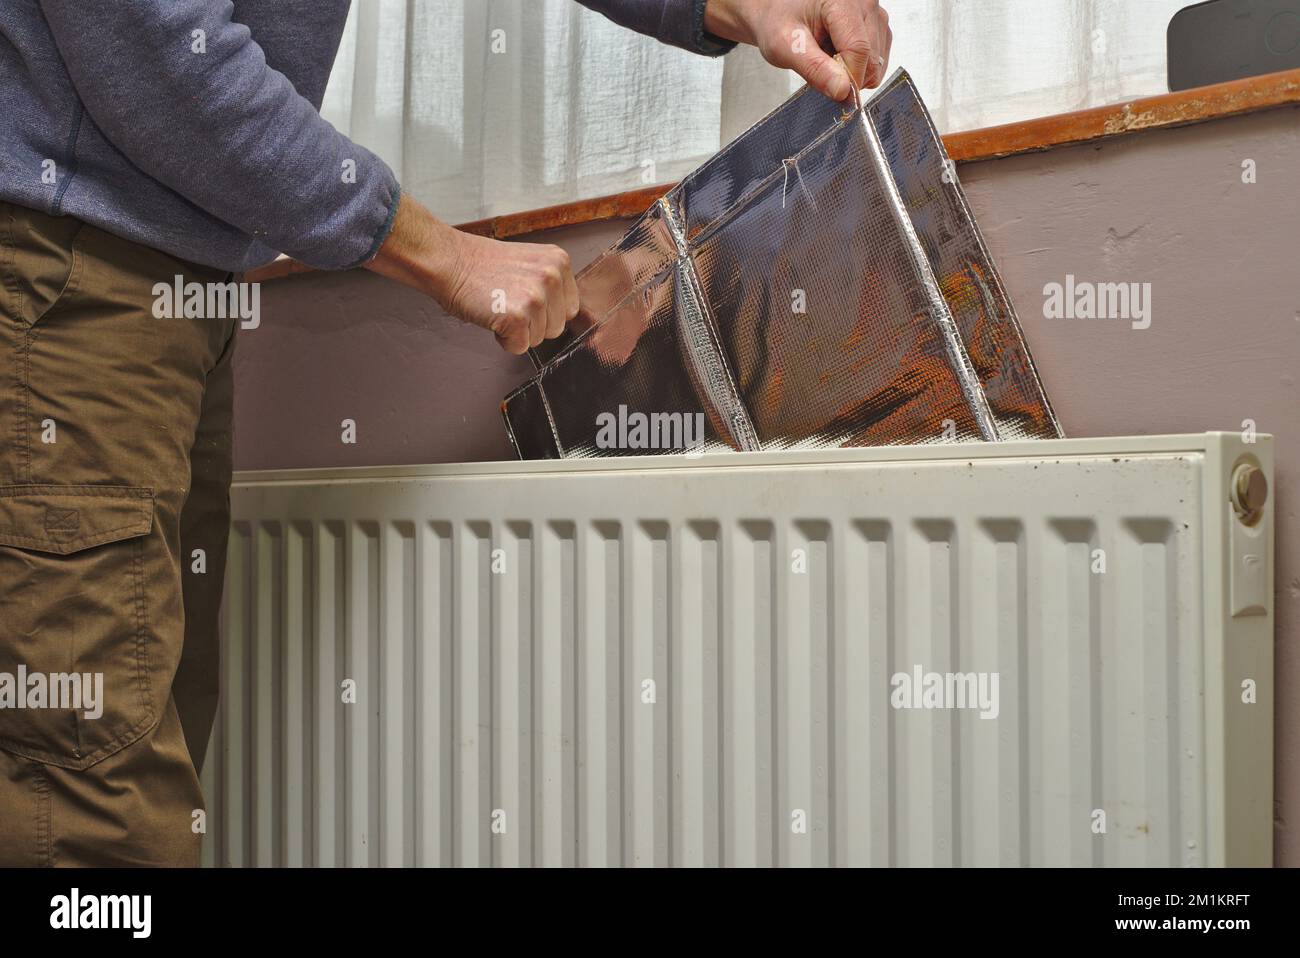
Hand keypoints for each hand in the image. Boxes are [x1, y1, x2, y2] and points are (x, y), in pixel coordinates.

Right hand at [367, 193, 578, 354]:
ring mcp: (536, 297)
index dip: (545, 312)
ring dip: (518, 331)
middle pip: (557, 327)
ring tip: (499, 306)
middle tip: (507, 302)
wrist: (450, 261)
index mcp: (559, 262)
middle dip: (533, 324)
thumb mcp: (529, 264)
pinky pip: (520, 347)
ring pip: (539, 339)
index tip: (523, 300)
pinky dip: (504, 340)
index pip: (570, 308)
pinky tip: (492, 316)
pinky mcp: (518, 317)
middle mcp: (553, 277)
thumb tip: (562, 314)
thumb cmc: (482, 266)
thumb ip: (550, 284)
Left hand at [704, 0, 892, 101]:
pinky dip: (859, 67)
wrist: (779, 13)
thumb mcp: (785, 47)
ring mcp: (874, 13)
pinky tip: (839, 55)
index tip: (832, 91)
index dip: (848, 79)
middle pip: (871, 57)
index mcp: (841, 2)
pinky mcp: (878, 25)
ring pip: (877, 62)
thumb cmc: (779, 23)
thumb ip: (814, 69)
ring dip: (853, 72)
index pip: (859, 50)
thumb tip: (842, 90)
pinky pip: (878, 60)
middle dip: (848, 76)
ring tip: (828, 57)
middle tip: (821, 66)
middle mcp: (865, 3)